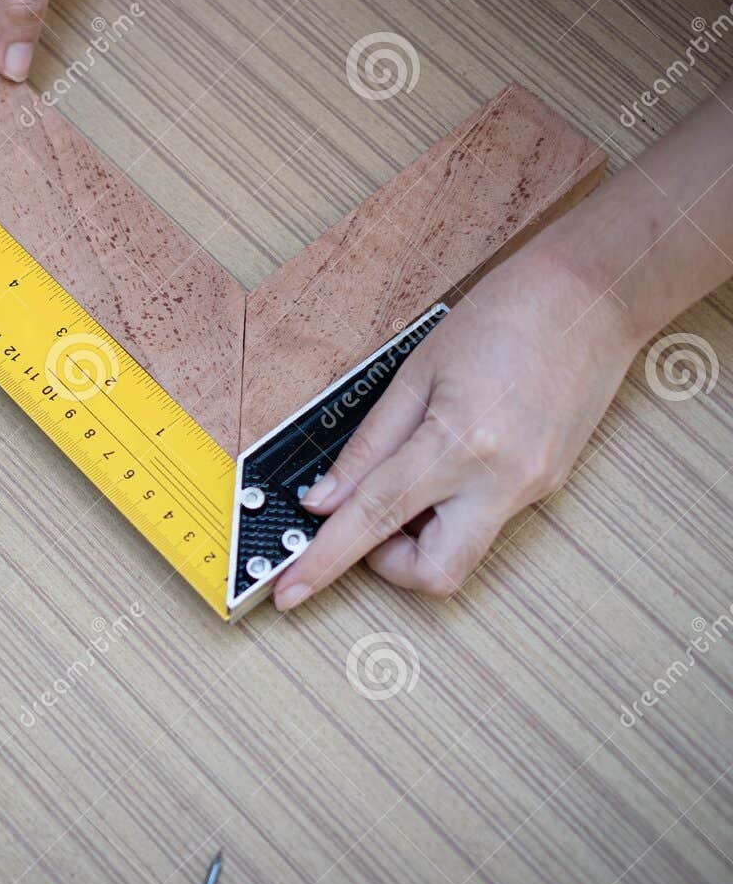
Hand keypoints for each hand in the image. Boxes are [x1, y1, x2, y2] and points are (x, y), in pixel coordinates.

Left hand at [273, 248, 638, 610]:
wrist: (594, 293)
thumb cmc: (508, 314)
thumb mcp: (416, 373)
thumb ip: (367, 447)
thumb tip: (325, 500)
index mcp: (460, 443)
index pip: (374, 518)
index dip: (325, 561)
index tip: (290, 590)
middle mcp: (502, 479)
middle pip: (433, 573)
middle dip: (389, 563)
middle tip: (369, 517)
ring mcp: (532, 488)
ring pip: (462, 555)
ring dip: (420, 536)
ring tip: (412, 473)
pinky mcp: (547, 486)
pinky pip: (484, 523)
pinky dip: (449, 510)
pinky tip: (446, 461)